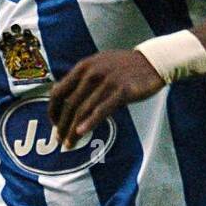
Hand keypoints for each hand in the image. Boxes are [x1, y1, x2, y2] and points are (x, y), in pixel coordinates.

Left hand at [48, 50, 163, 149]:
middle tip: (59, 139)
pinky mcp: (122, 92)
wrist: (153, 61)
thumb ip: (81, 79)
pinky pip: (102, 110)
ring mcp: (107, 82)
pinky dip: (89, 123)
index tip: (54, 124)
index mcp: (83, 67)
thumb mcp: (98, 65)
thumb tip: (61, 95)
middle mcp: (92, 73)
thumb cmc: (125, 67)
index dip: (53, 110)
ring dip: (72, 130)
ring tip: (69, 144)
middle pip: (70, 104)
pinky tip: (81, 133)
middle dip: (62, 125)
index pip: (59, 91)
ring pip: (83, 110)